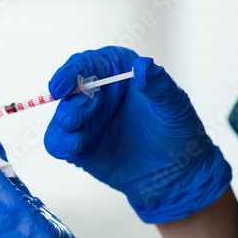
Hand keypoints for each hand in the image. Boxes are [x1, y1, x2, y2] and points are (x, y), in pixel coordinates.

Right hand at [44, 46, 231, 222]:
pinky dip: (59, 144)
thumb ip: (159, 86)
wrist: (178, 173)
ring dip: (63, 125)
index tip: (60, 87)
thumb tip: (143, 66)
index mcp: (117, 71)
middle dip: (68, 104)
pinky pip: (58, 141)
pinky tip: (72, 149)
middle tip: (72, 121)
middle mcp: (97, 91)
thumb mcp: (174, 106)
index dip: (70, 72)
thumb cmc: (179, 131)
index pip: (87, 64)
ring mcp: (86, 118)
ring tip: (77, 141)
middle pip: (68, 89)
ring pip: (60, 115)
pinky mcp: (79, 144)